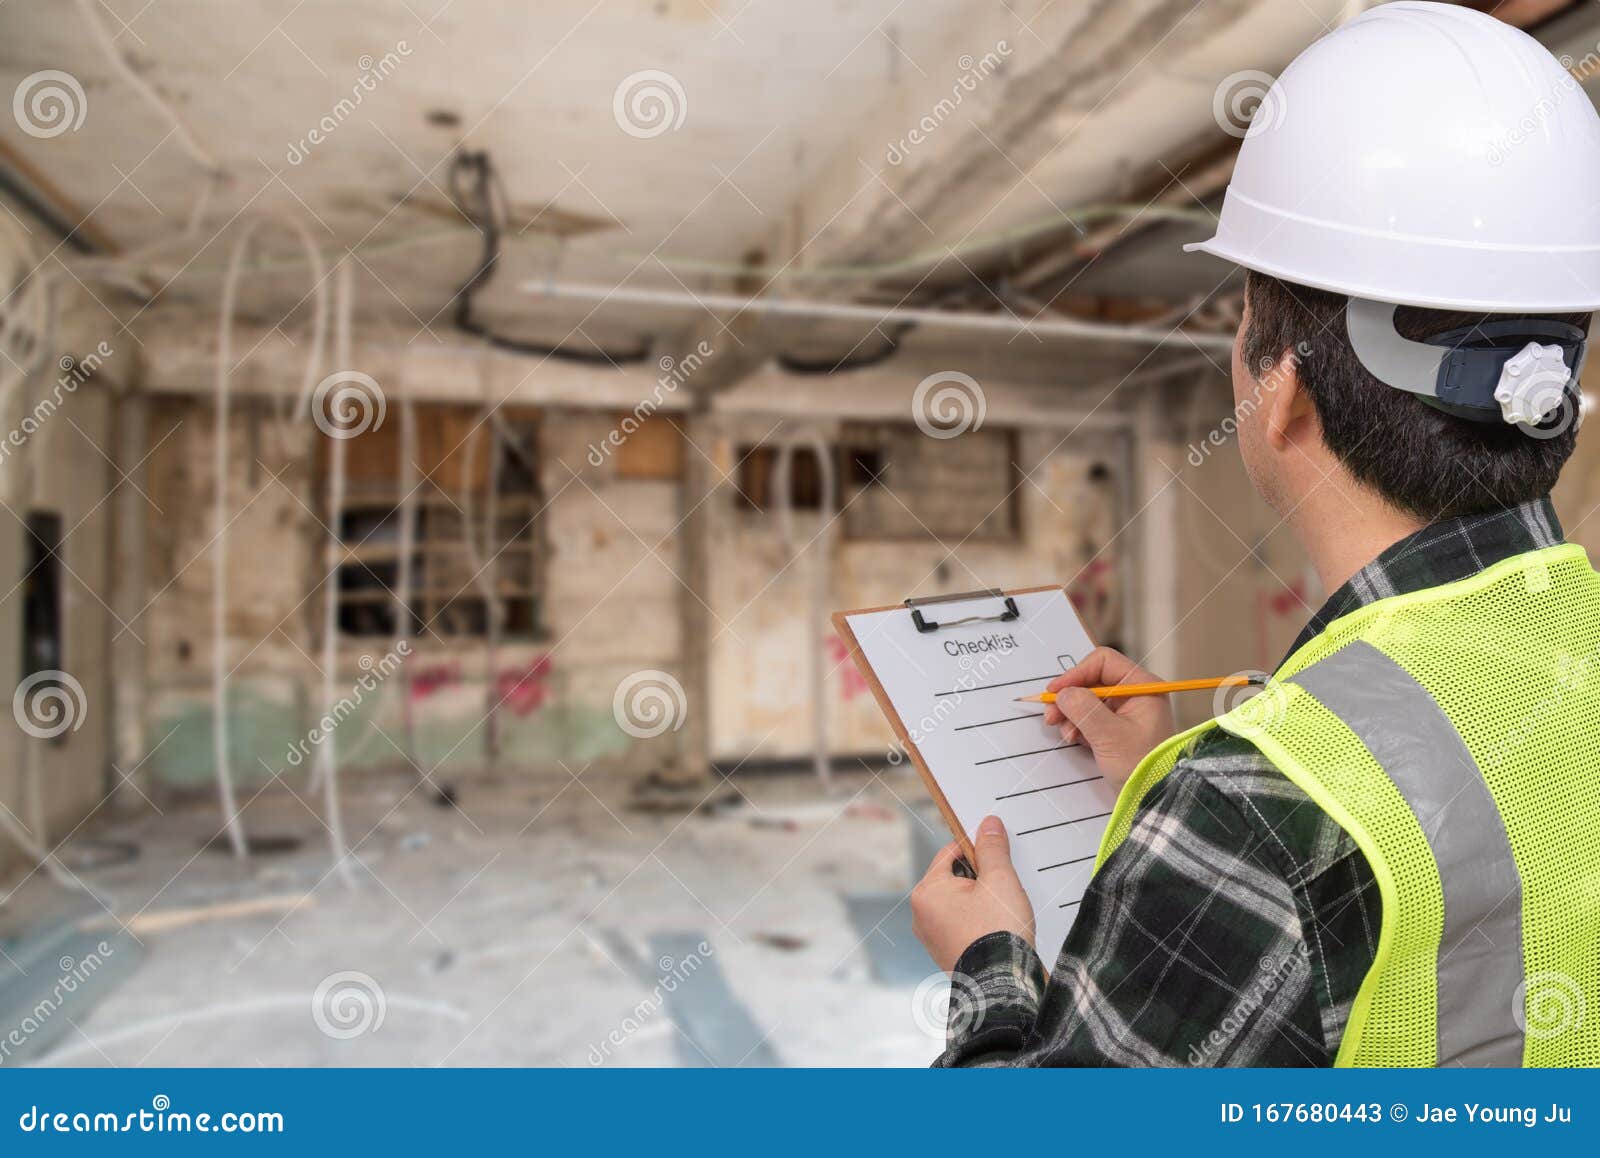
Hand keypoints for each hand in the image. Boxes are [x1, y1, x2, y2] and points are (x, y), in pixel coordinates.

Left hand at [911, 815, 1034, 973]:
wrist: (1001, 985)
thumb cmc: (996, 933)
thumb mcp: (999, 880)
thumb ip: (992, 849)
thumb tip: (988, 825)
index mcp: (927, 891)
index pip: (950, 852)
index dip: (975, 847)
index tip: (995, 849)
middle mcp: (921, 913)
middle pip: (953, 877)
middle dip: (979, 877)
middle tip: (1002, 885)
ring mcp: (931, 936)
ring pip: (958, 902)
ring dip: (979, 899)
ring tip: (1002, 909)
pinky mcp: (945, 952)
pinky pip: (960, 924)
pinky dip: (977, 920)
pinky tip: (996, 926)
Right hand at [1044, 646, 1175, 785]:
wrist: (1155, 799)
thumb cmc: (1142, 766)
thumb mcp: (1110, 736)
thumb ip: (1084, 709)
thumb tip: (1063, 694)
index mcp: (1142, 687)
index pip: (1103, 662)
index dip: (1076, 673)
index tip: (1056, 692)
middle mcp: (1134, 694)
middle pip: (1092, 681)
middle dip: (1070, 697)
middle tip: (1051, 715)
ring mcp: (1125, 712)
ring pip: (1088, 700)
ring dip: (1071, 714)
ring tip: (1067, 734)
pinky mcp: (1117, 729)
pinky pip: (1090, 717)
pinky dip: (1078, 725)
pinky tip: (1075, 739)